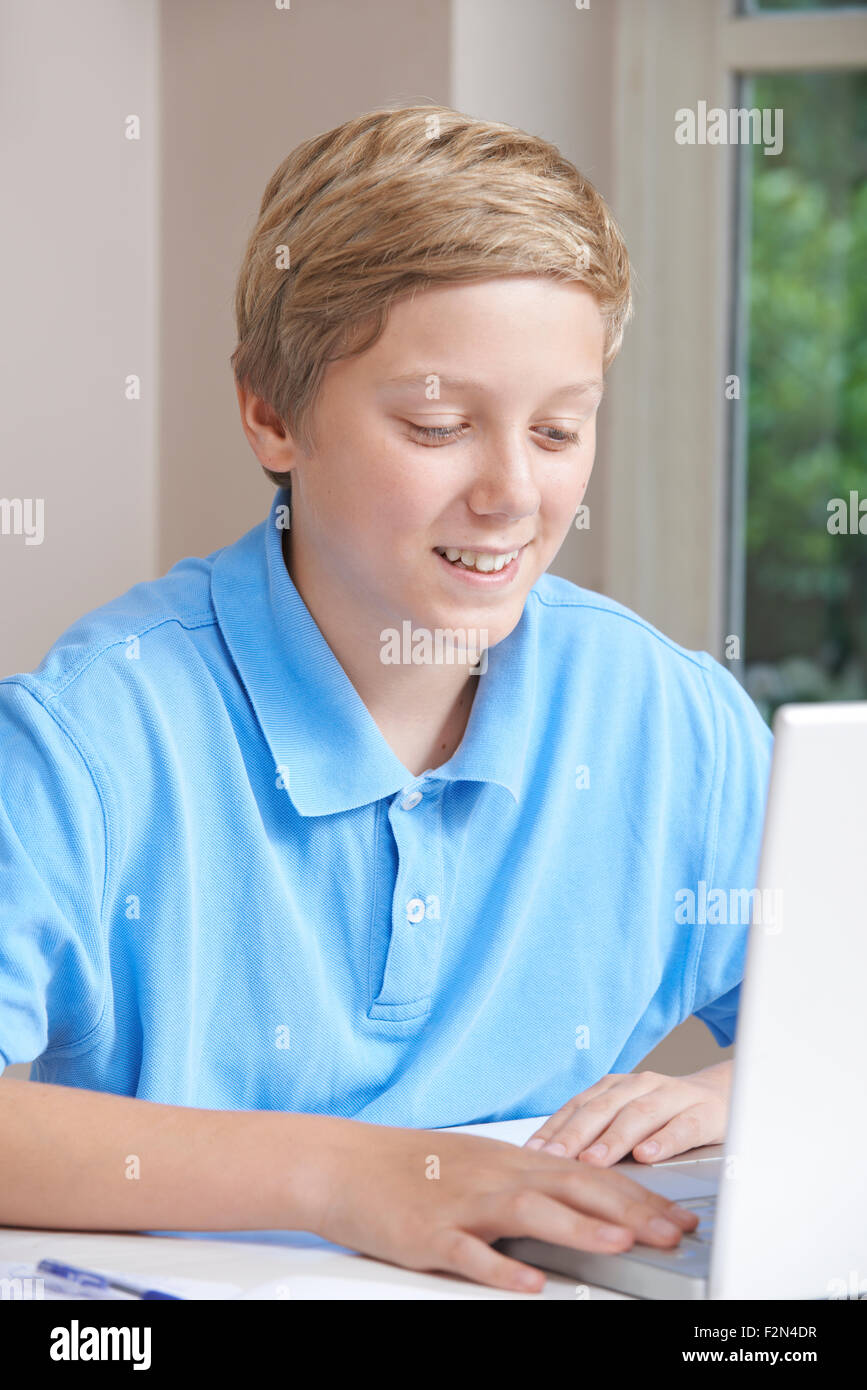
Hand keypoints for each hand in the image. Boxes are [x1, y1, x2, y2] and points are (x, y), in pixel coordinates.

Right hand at [313, 1118, 697, 1293]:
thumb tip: (578, 1202)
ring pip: (529, 1210)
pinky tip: (530, 1283)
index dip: (636, 1195)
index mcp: (510, 1162)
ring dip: (579, 1228)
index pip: (586, 1174)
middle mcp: (494, 1176)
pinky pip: (469, 1253)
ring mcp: (462, 1205)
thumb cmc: (410, 1167)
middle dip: (629, 1211)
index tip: (676, 1214)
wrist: (342, 1163)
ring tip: (621, 1244)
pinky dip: (502, 1268)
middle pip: (572, 1188)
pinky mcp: (428, 1235)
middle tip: (673, 1232)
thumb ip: (527, 1182)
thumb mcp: (478, 1165)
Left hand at [523, 1063, 732, 1165]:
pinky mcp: (705, 1112)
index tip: (531, 1153)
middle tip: (554, 1159)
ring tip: (594, 1161)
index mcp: (616, 1086)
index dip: (554, 1128)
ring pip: (639, 1115)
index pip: (578, 1106)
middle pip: (603, 1109)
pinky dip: (664, 1140)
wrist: (724, 1095)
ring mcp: (673, 1096)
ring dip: (614, 1138)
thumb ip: (596, 1132)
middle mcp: (641, 1085)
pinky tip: (648, 1155)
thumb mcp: (627, 1117)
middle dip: (575, 1135)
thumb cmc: (666, 1114)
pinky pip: (683, 1126)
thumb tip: (550, 1162)